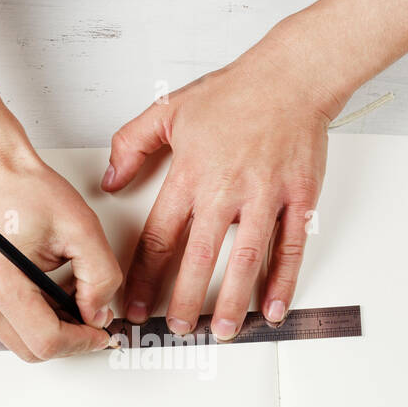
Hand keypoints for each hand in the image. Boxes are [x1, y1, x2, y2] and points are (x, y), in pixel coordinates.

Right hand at [0, 148, 120, 361]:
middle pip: (32, 350)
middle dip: (68, 338)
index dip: (82, 342)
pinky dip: (37, 316)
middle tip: (91, 315)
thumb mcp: (81, 229)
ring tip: (69, 291)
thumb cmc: (25, 191)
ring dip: (53, 327)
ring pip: (22, 341)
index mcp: (0, 281)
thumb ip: (101, 277)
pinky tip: (51, 290)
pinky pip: (11, 325)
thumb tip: (98, 313)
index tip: (100, 333)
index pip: (46, 341)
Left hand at [102, 31, 341, 339]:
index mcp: (190, 174)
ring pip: (245, 260)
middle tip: (178, 328)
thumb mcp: (168, 109)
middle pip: (199, 258)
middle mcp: (225, 190)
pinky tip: (273, 307)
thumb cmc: (237, 91)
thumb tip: (109, 178)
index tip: (135, 304)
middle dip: (185, 300)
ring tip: (224, 331)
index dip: (143, 277)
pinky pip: (290, 248)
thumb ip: (131, 144)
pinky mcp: (299, 199)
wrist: (293, 75)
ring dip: (234, 301)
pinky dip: (283, 281)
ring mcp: (265, 197)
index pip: (158, 237)